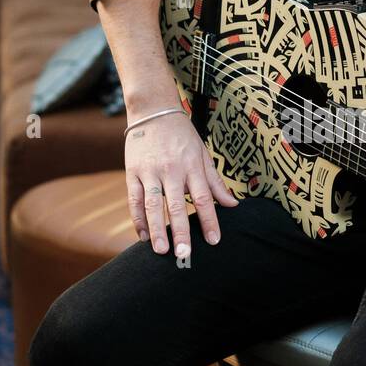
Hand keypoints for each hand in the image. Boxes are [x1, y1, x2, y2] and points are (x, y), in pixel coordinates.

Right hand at [124, 110, 238, 256]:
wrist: (153, 110)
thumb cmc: (182, 135)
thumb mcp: (203, 154)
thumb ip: (215, 182)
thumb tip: (233, 205)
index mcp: (192, 166)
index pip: (203, 197)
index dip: (209, 220)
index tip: (214, 240)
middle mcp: (171, 170)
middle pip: (176, 205)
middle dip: (180, 231)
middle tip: (184, 254)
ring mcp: (149, 171)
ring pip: (152, 204)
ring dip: (156, 229)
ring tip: (160, 250)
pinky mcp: (132, 172)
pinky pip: (134, 199)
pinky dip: (137, 219)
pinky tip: (143, 236)